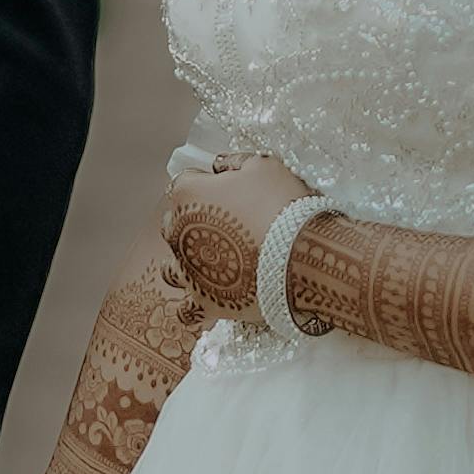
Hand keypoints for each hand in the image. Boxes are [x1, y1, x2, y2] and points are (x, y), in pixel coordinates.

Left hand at [162, 154, 311, 313]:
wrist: (301, 257)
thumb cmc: (282, 206)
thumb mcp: (264, 166)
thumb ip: (235, 163)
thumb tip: (220, 166)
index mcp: (187, 195)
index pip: (183, 182)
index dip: (205, 183)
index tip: (225, 188)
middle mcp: (177, 233)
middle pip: (173, 222)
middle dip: (193, 219)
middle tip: (227, 222)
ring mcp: (188, 271)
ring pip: (171, 267)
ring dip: (187, 261)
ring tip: (214, 261)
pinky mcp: (204, 302)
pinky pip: (187, 310)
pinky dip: (194, 303)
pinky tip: (210, 295)